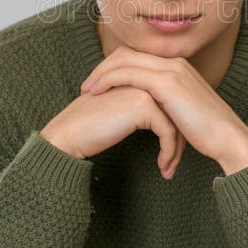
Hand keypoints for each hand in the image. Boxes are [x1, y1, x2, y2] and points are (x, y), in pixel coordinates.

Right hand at [40, 85, 185, 178]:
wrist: (68, 135)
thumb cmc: (89, 127)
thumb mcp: (119, 111)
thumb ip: (138, 108)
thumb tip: (165, 123)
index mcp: (137, 77)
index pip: (168, 103)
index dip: (173, 128)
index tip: (171, 153)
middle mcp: (143, 78)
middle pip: (175, 111)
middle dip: (179, 141)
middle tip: (173, 165)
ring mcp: (144, 89)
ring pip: (175, 121)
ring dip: (175, 150)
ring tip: (169, 170)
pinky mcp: (143, 105)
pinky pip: (168, 131)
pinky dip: (168, 152)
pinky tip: (162, 168)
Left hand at [80, 45, 247, 174]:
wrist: (228, 137)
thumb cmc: (206, 131)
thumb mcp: (181, 112)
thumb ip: (165, 104)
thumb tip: (147, 111)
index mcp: (176, 66)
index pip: (136, 56)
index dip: (114, 67)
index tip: (98, 85)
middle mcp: (173, 62)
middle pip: (127, 53)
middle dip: (103, 68)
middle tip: (86, 87)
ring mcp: (171, 69)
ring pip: (124, 61)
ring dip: (101, 74)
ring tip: (87, 91)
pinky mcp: (168, 82)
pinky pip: (129, 73)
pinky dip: (109, 80)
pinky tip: (97, 92)